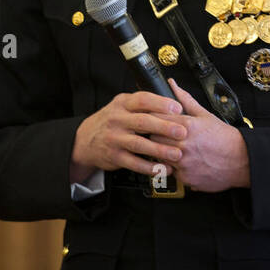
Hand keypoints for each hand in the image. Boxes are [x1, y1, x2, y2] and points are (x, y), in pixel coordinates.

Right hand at [71, 91, 187, 181]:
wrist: (86, 140)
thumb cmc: (112, 121)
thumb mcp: (123, 105)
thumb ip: (143, 103)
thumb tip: (173, 100)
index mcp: (123, 103)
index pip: (142, 100)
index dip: (161, 103)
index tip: (178, 109)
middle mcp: (117, 119)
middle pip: (143, 122)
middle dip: (164, 127)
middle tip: (182, 132)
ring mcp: (114, 138)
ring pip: (139, 144)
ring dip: (159, 150)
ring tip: (176, 154)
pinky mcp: (114, 156)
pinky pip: (133, 163)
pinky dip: (149, 167)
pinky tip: (162, 168)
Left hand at [150, 78, 250, 192]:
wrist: (241, 160)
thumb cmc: (224, 137)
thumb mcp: (205, 114)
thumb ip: (185, 99)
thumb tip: (172, 84)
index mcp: (186, 125)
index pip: (155, 119)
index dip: (154, 119)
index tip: (155, 120)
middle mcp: (182, 144)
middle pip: (153, 138)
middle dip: (156, 136)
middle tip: (163, 136)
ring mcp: (183, 162)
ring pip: (159, 156)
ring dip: (162, 152)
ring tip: (174, 149)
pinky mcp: (185, 178)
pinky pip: (170, 172)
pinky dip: (173, 167)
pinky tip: (183, 162)